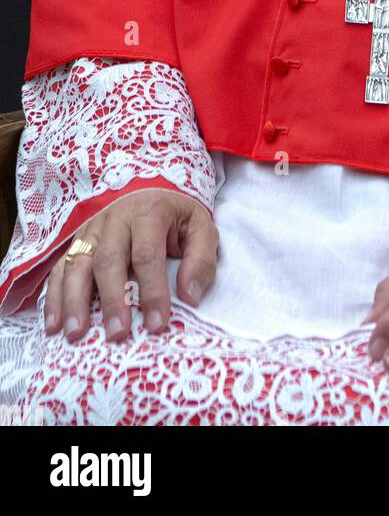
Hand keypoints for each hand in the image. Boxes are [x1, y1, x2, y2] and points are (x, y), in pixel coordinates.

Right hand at [43, 190, 218, 344]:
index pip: (148, 255)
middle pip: (108, 260)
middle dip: (111, 300)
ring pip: (77, 263)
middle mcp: (116, 219)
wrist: (153, 188)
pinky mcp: (77, 241)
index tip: (156, 324)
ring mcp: (92, 230)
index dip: (152, 291)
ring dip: (74, 301)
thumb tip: (190, 297)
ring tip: (75, 333)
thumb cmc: (177, 216)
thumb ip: (200, 260)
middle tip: (117, 334)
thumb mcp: (201, 228)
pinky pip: (60, 268)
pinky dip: (54, 296)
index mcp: (149, 213)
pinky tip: (53, 324)